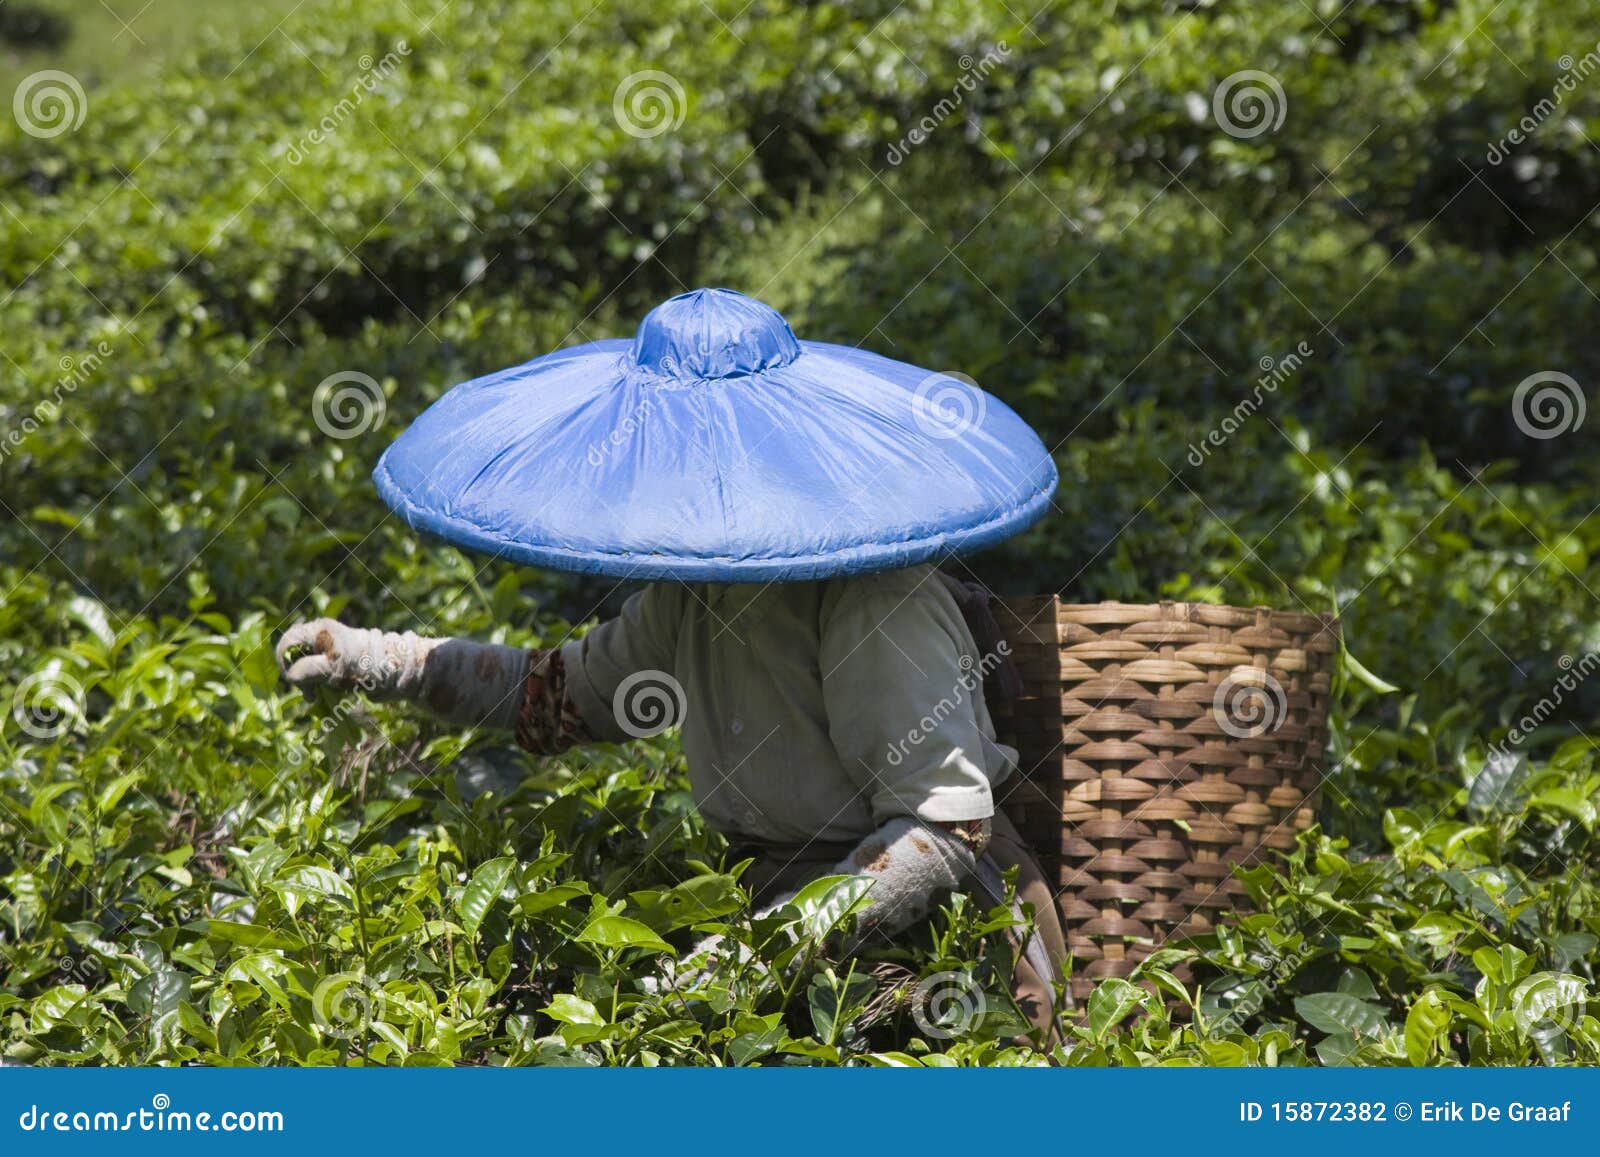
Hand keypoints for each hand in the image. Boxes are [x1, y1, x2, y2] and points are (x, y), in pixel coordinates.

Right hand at [275, 618, 405, 696]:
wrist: (398, 669)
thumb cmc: (368, 665)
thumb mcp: (335, 667)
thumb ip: (308, 669)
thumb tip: (291, 675)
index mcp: (319, 631)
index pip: (286, 644)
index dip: (285, 663)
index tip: (298, 682)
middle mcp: (321, 637)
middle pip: (295, 658)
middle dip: (301, 678)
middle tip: (314, 694)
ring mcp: (330, 649)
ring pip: (307, 670)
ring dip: (314, 684)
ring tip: (331, 691)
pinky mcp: (338, 662)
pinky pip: (322, 676)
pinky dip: (325, 686)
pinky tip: (339, 691)